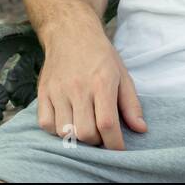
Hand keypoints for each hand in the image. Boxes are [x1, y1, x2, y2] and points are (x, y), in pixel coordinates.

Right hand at [36, 21, 145, 149]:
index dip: (114, 144)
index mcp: (102, 83)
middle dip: (97, 141)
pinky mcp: (43, 93)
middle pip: (85, 132)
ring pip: (65, 132)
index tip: (119, 150)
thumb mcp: (123, 75)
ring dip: (77, 137)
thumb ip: (131, 104)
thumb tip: (141, 129)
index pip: (107, 123)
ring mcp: (58, 91)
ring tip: (86, 126)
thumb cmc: (101, 56)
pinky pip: (46, 125)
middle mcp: (78, 88)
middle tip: (102, 134)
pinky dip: (57, 130)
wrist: (71, 33)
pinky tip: (68, 121)